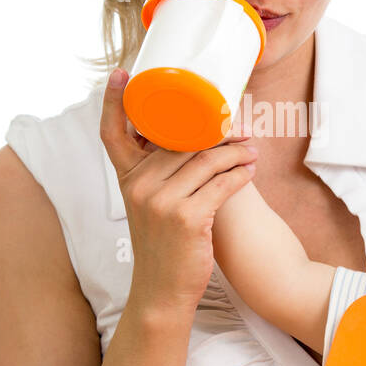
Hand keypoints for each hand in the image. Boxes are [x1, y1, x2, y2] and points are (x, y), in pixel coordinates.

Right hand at [99, 69, 256, 314]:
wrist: (162, 292)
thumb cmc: (163, 245)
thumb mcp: (149, 205)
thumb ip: (158, 174)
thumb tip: (191, 139)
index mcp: (126, 179)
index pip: (113, 133)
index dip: (114, 102)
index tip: (121, 73)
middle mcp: (138, 186)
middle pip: (181, 140)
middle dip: (215, 130)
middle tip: (241, 125)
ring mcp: (161, 201)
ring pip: (207, 159)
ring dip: (236, 152)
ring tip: (252, 149)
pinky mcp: (187, 217)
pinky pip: (222, 183)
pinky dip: (241, 174)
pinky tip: (251, 170)